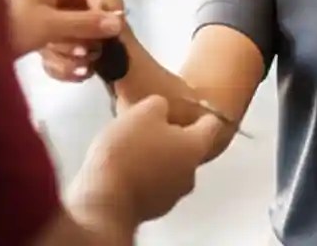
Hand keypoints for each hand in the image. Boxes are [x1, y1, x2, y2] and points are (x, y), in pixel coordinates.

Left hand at [2, 0, 124, 60]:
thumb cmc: (3, 26)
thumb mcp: (47, 25)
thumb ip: (84, 23)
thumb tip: (118, 22)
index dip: (108, 3)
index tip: (116, 25)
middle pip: (86, 9)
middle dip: (91, 33)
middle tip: (93, 51)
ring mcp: (40, 13)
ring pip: (74, 28)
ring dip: (77, 48)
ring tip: (77, 65)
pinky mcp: (33, 33)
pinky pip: (59, 41)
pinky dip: (63, 57)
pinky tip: (63, 71)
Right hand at [67, 95, 222, 231]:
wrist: (105, 199)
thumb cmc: (128, 151)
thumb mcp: (143, 112)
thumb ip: (159, 105)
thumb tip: (162, 109)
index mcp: (196, 146)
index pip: (212, 125)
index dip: (200, 113)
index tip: (189, 108)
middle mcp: (191, 174)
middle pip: (189, 149)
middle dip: (172, 138)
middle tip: (151, 126)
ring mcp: (172, 196)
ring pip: (170, 169)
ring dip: (157, 159)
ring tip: (132, 148)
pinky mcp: (152, 211)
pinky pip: (152, 187)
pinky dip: (143, 178)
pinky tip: (123, 169)